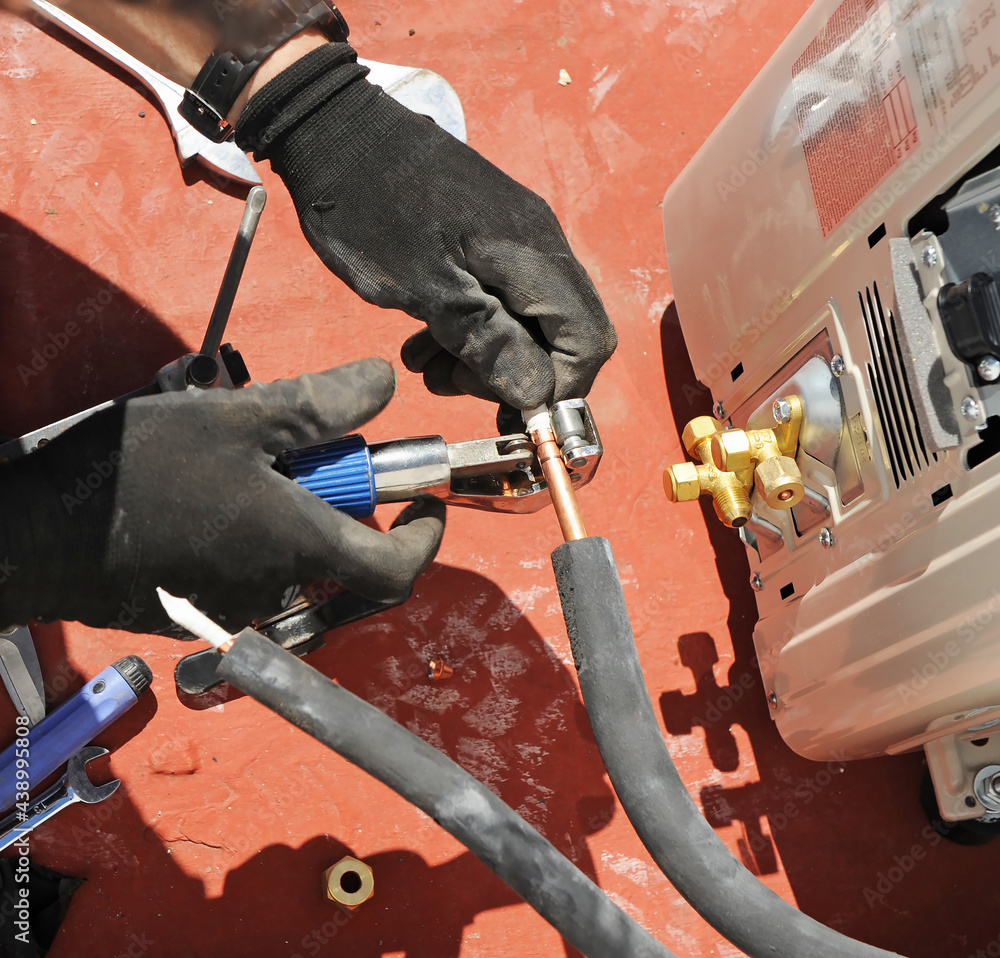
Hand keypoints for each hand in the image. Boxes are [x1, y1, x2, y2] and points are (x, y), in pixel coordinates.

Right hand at [0, 359, 443, 633]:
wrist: (35, 532)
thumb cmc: (136, 469)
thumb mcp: (235, 418)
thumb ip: (319, 405)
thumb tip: (383, 384)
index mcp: (299, 545)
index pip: (396, 570)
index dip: (425, 538)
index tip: (424, 502)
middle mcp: (277, 589)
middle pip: (342, 553)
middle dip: (338, 501)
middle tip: (299, 451)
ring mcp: (236, 608)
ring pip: (295, 559)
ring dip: (291, 513)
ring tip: (238, 465)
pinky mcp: (200, 613)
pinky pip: (253, 573)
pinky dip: (256, 535)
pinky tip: (208, 498)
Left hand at [234, 43, 616, 409]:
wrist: (335, 127)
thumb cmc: (373, 207)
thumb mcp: (426, 287)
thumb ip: (488, 341)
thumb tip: (537, 395)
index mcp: (534, 257)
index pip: (587, 342)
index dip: (558, 389)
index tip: (510, 414)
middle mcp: (539, 246)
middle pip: (562, 336)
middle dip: (515, 376)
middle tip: (453, 385)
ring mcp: (514, 240)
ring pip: (526, 321)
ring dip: (485, 357)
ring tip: (427, 368)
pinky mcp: (487, 238)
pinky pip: (497, 299)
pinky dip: (469, 329)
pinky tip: (423, 341)